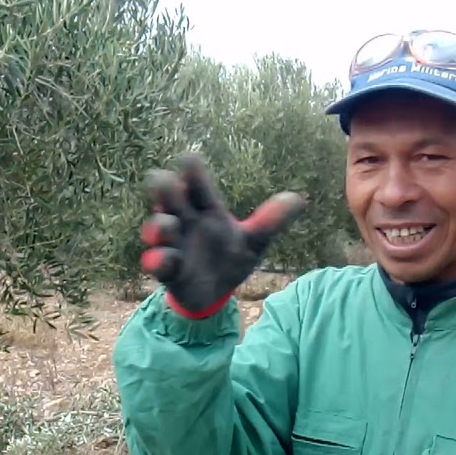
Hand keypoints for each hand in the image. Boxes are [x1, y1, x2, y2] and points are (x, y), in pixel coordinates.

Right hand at [140, 152, 304, 318]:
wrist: (215, 294)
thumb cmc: (230, 258)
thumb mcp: (253, 241)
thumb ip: (270, 223)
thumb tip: (299, 200)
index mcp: (206, 209)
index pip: (196, 183)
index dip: (191, 171)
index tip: (189, 160)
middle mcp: (184, 220)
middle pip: (168, 196)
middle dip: (163, 187)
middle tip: (162, 179)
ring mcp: (172, 244)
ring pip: (157, 227)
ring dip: (159, 226)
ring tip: (168, 225)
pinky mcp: (166, 269)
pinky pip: (156, 261)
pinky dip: (158, 259)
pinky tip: (167, 259)